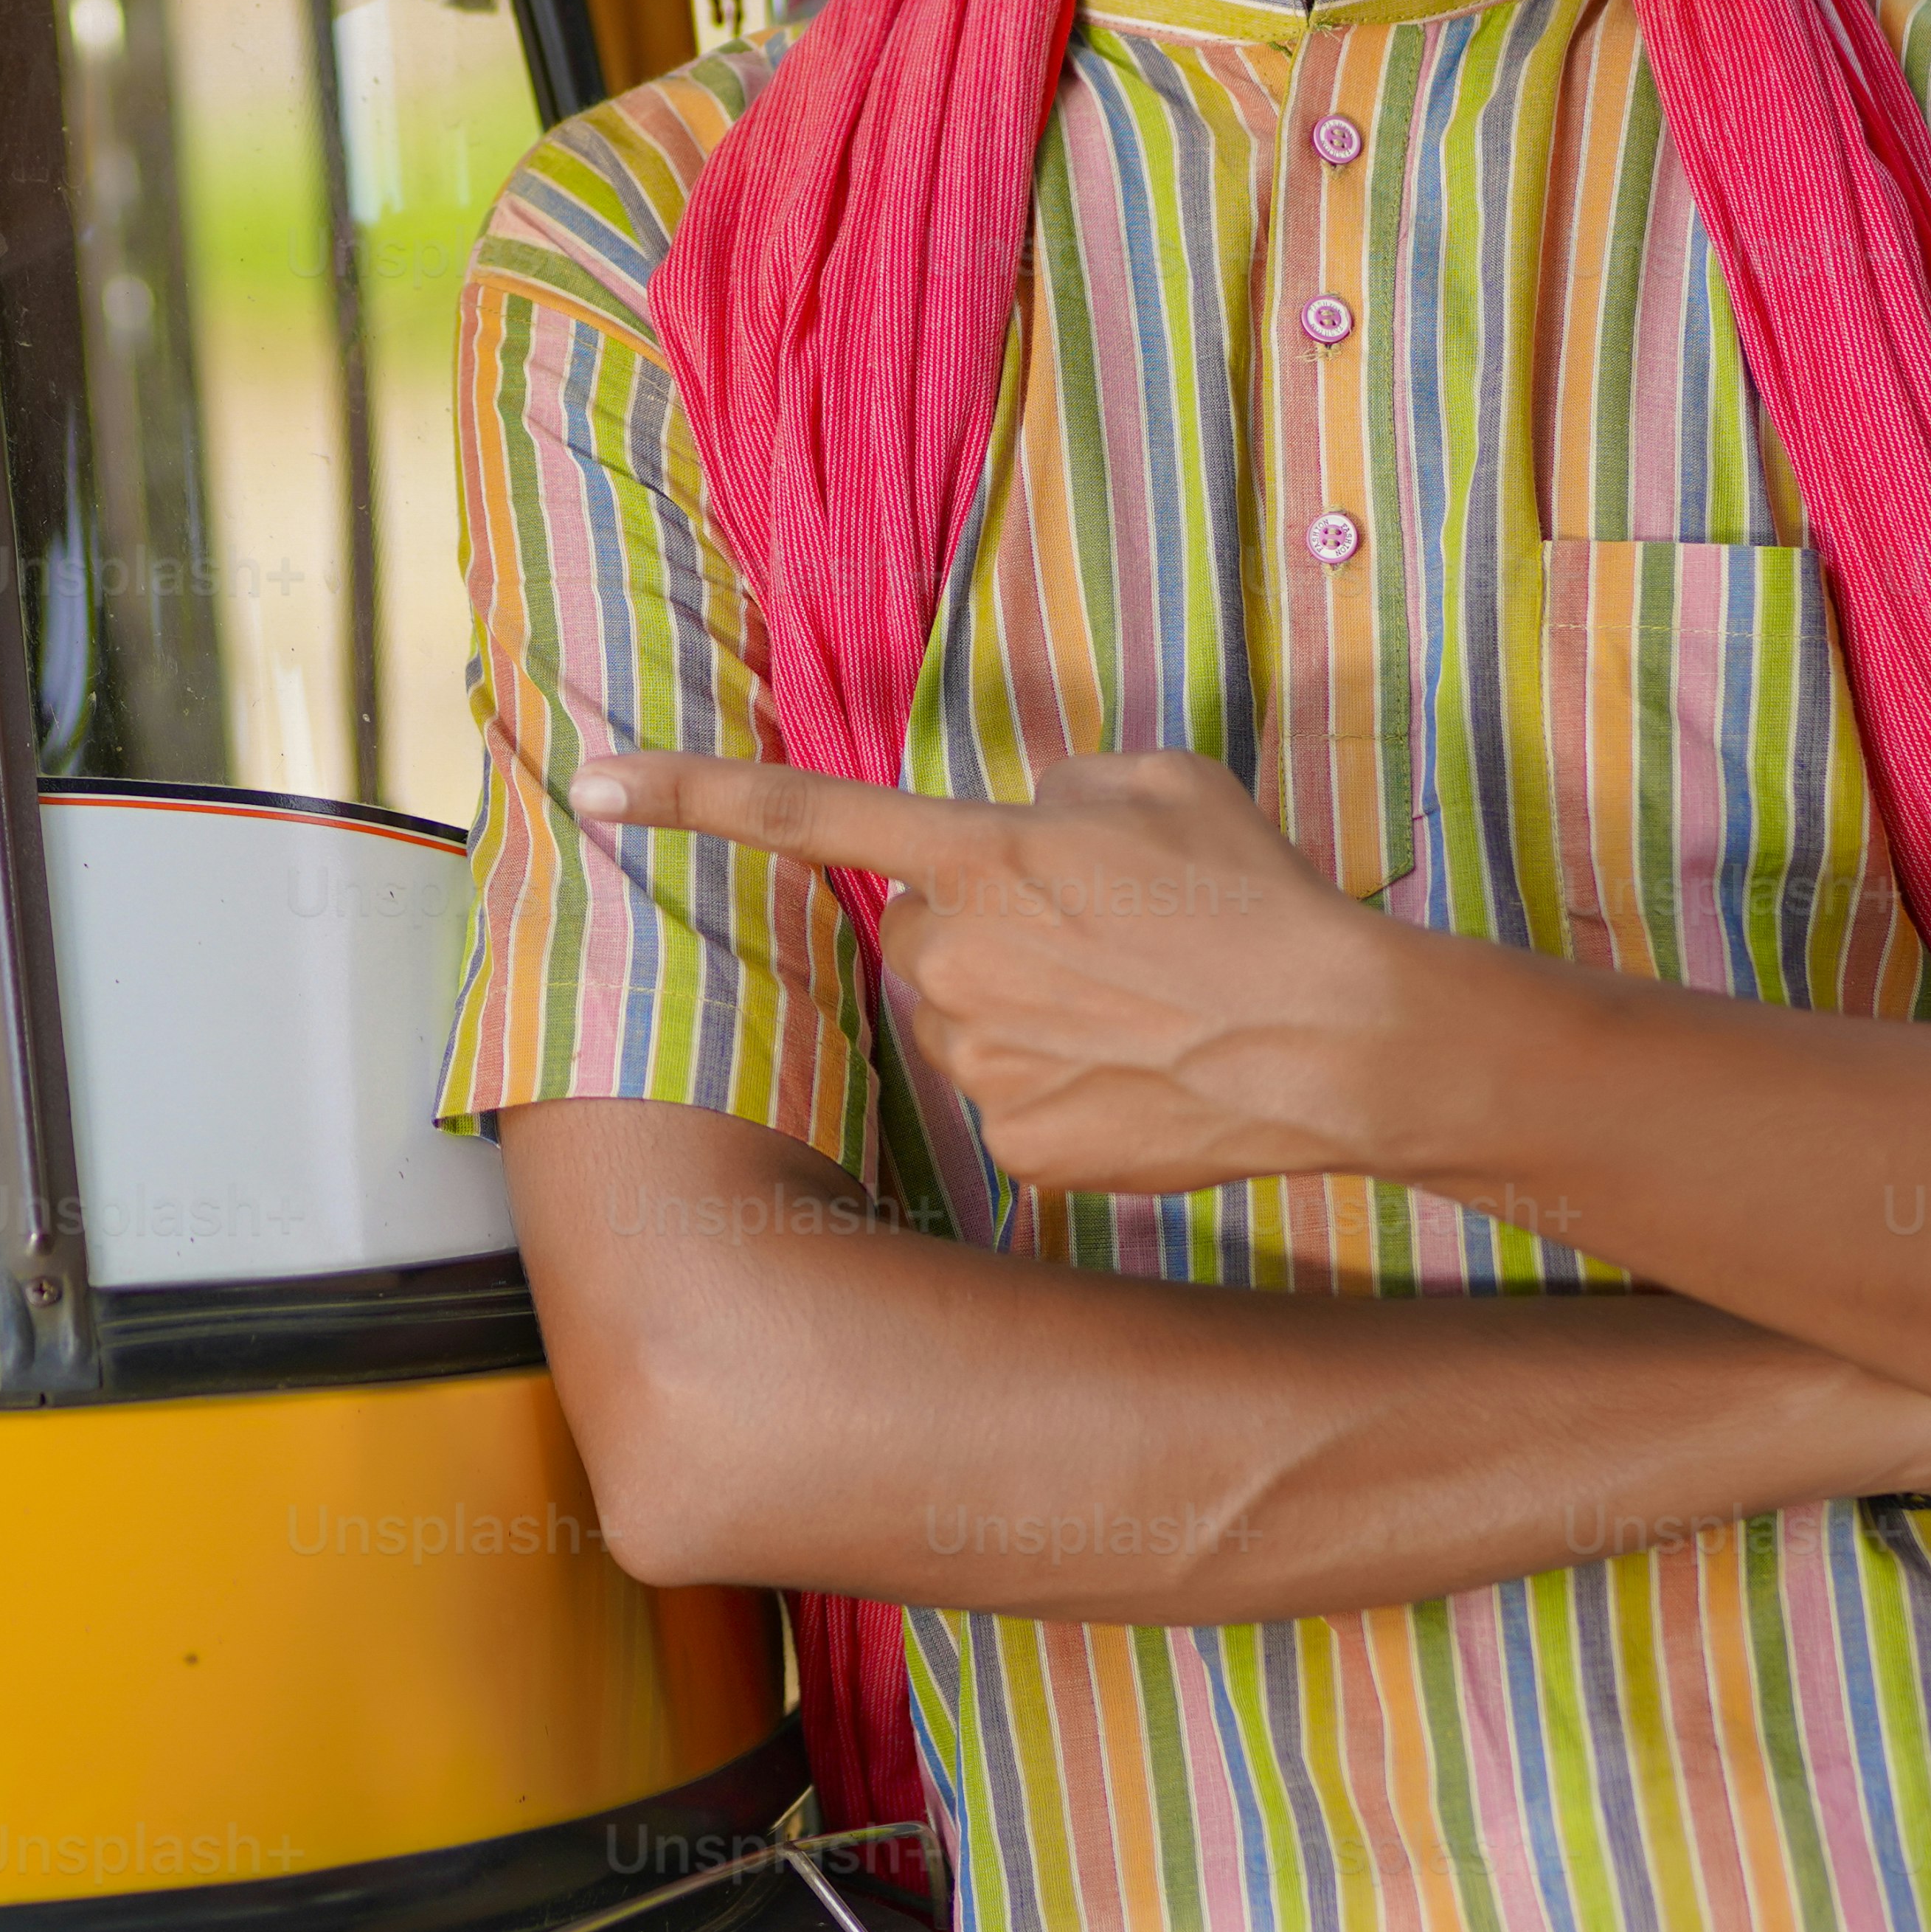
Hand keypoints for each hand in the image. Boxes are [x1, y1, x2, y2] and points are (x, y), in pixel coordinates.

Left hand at [566, 742, 1437, 1196]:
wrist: (1338, 1039)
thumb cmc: (1255, 896)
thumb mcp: (1161, 785)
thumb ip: (1061, 787)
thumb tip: (1027, 824)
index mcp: (980, 853)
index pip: (801, 814)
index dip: (687, 794)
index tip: (592, 784)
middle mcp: (955, 958)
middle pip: (925, 937)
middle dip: (989, 934)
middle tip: (1103, 940)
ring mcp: (978, 1062)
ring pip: (964, 1024)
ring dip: (1027, 1012)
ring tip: (1141, 1009)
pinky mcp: (1014, 1146)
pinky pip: (1007, 1103)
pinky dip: (1064, 1087)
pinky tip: (1144, 1075)